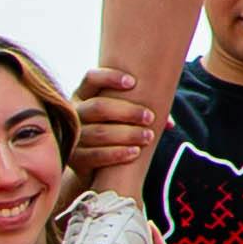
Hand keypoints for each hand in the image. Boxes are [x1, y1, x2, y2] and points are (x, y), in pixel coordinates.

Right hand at [64, 66, 161, 196]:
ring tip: (149, 136)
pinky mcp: (74, 158)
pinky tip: (135, 152)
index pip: (91, 78)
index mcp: (84, 95)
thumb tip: (169, 123)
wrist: (92, 165)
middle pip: (99, 107)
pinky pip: (94, 155)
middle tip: (150, 117)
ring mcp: (73, 136)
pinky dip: (117, 153)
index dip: (110, 78)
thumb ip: (142, 109)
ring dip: (128, 134)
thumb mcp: (121, 115)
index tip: (133, 82)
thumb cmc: (113, 130)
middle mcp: (75, 112)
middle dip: (128, 111)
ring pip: (99, 132)